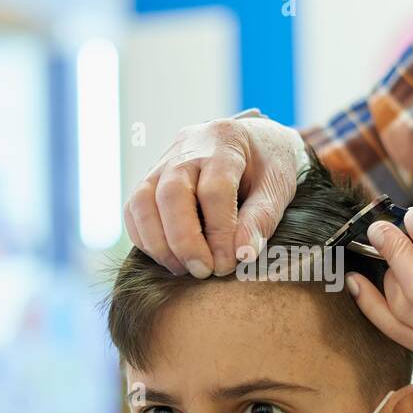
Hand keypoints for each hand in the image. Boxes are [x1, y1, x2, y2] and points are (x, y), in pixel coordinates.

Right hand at [123, 115, 303, 276]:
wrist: (254, 142)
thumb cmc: (269, 165)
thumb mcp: (278, 187)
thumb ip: (262, 219)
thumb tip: (242, 255)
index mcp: (225, 141)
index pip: (214, 189)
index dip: (219, 232)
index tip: (227, 264)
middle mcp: (188, 146)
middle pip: (171, 193)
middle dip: (184, 240)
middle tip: (203, 271)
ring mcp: (163, 161)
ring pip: (143, 200)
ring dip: (159, 243)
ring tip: (184, 269)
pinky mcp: (151, 178)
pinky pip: (134, 209)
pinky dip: (145, 238)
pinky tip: (170, 259)